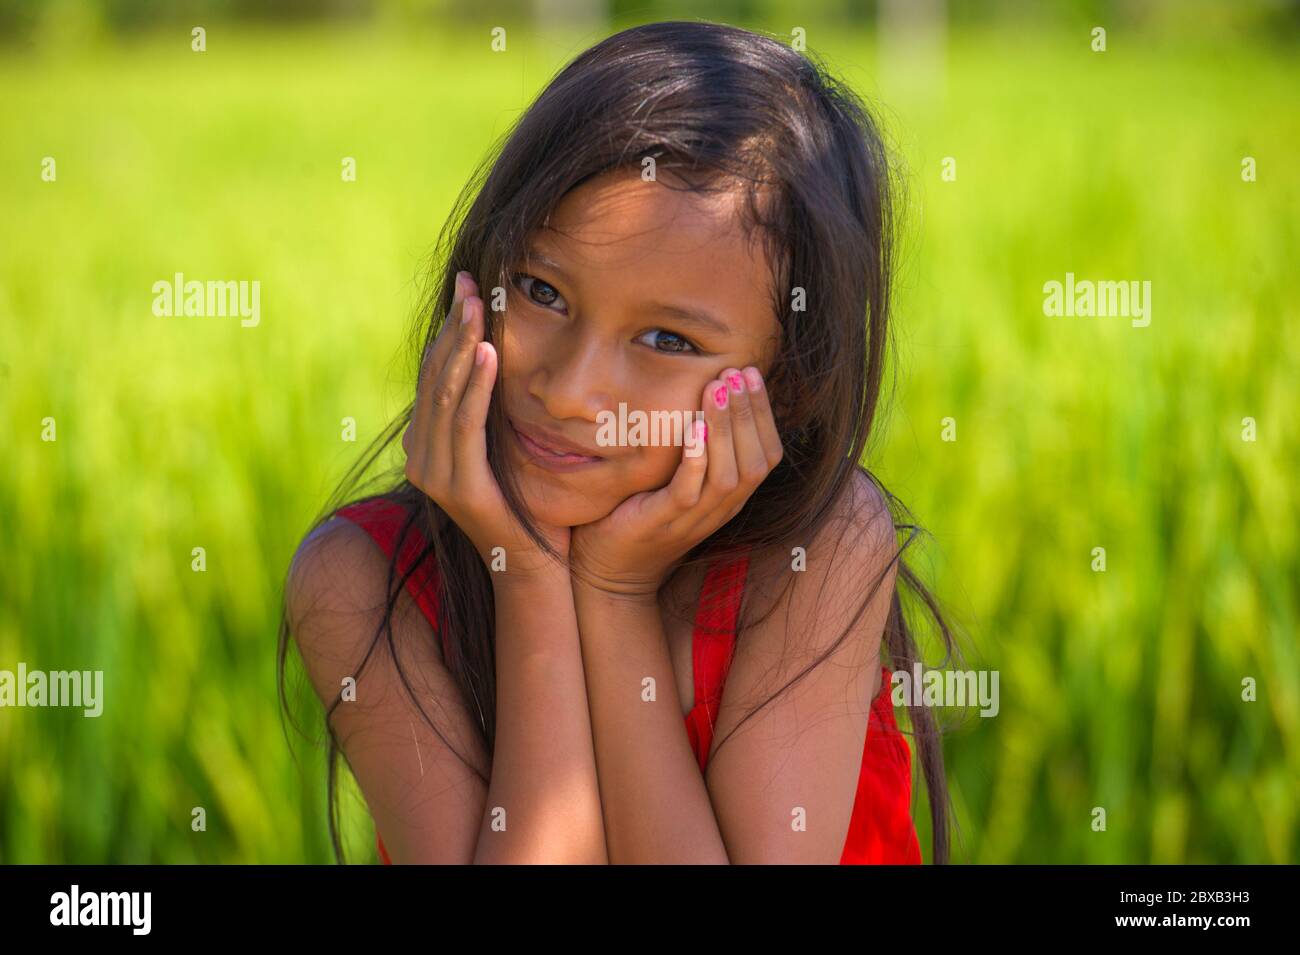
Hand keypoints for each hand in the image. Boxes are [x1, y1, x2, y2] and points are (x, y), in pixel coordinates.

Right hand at [402, 271, 570, 579]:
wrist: (535, 569)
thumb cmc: (529, 509)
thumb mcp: (506, 450)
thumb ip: (492, 414)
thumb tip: (499, 358)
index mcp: (426, 446)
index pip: (435, 376)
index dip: (450, 331)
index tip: (469, 289)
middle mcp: (420, 458)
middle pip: (436, 378)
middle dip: (455, 328)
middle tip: (472, 285)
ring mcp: (434, 474)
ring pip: (447, 396)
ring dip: (465, 347)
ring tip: (479, 308)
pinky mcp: (458, 488)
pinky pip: (466, 426)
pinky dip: (477, 388)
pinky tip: (491, 355)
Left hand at [569, 366, 781, 599]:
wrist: (611, 570)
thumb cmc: (644, 513)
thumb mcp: (681, 479)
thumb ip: (700, 447)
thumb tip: (708, 391)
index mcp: (730, 497)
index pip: (767, 454)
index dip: (764, 414)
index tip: (753, 373)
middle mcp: (720, 509)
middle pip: (755, 462)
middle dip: (748, 413)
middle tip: (737, 372)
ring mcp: (693, 519)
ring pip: (727, 476)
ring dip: (725, 430)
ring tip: (717, 390)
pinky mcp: (662, 523)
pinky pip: (688, 493)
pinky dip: (696, 461)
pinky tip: (693, 430)